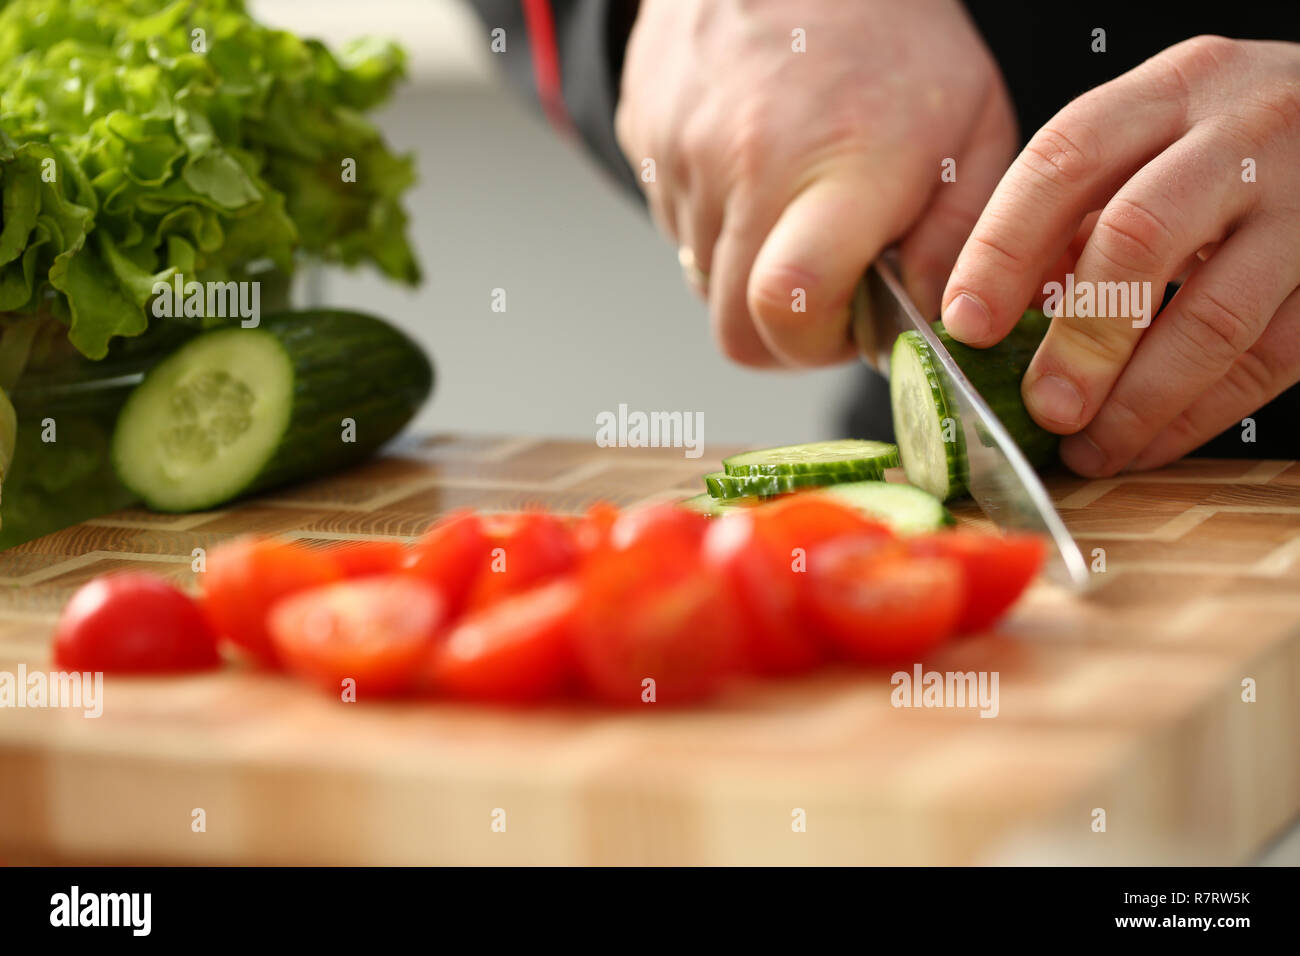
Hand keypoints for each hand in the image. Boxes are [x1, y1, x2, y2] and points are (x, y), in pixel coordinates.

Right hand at [616, 0, 1015, 365]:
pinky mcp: (647, 143)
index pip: (786, 309)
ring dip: (752, 272)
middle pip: (734, 327)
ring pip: (705, 282)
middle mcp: (745, 166)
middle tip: (827, 287)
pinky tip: (758, 173)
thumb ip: (957, 241)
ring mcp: (683, 155)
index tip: (850, 321)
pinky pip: (678, 230)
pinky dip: (720, 227)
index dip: (817, 345)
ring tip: (796, 205)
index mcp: (838, 166)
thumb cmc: (894, 35)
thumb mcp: (972, 129)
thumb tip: (925, 327)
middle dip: (782, 333)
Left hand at [942, 36, 1299, 475]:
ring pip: (1215, 318)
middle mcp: (1245, 134)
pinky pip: (1269, 360)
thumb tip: (988, 315)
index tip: (966, 324)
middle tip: (1046, 406)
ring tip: (1091, 447)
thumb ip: (1072, 216)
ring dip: (1140, 401)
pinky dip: (1199, 415)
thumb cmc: (1231, 147)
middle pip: (1141, 236)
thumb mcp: (1152, 146)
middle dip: (1081, 338)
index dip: (1004, 247)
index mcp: (1173, 90)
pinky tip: (1149, 442)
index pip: (1067, 159)